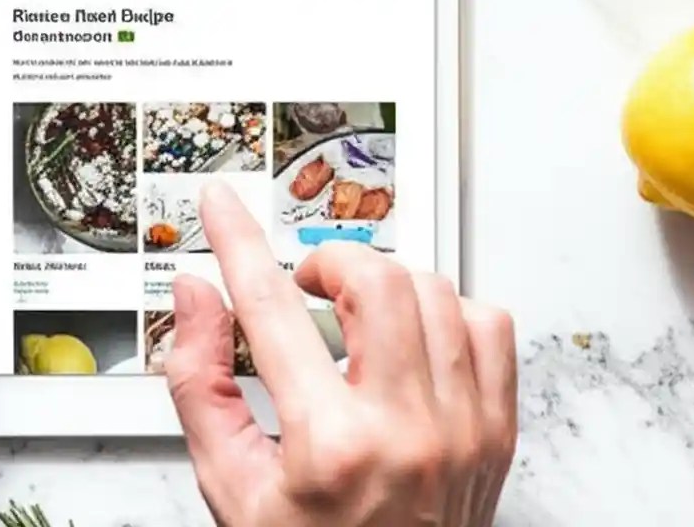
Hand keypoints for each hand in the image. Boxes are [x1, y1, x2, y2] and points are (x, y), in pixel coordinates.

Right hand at [167, 182, 517, 525]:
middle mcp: (408, 429)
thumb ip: (200, 384)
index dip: (238, 243)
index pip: (272, 308)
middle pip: (375, 279)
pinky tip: (414, 337)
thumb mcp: (230, 484)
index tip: (222, 208)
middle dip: (327, 264)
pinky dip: (448, 312)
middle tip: (304, 287)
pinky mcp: (496, 428)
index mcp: (331, 444)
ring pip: (434, 290)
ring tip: (356, 315)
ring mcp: (464, 426)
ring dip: (384, 284)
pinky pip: (490, 326)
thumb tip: (197, 298)